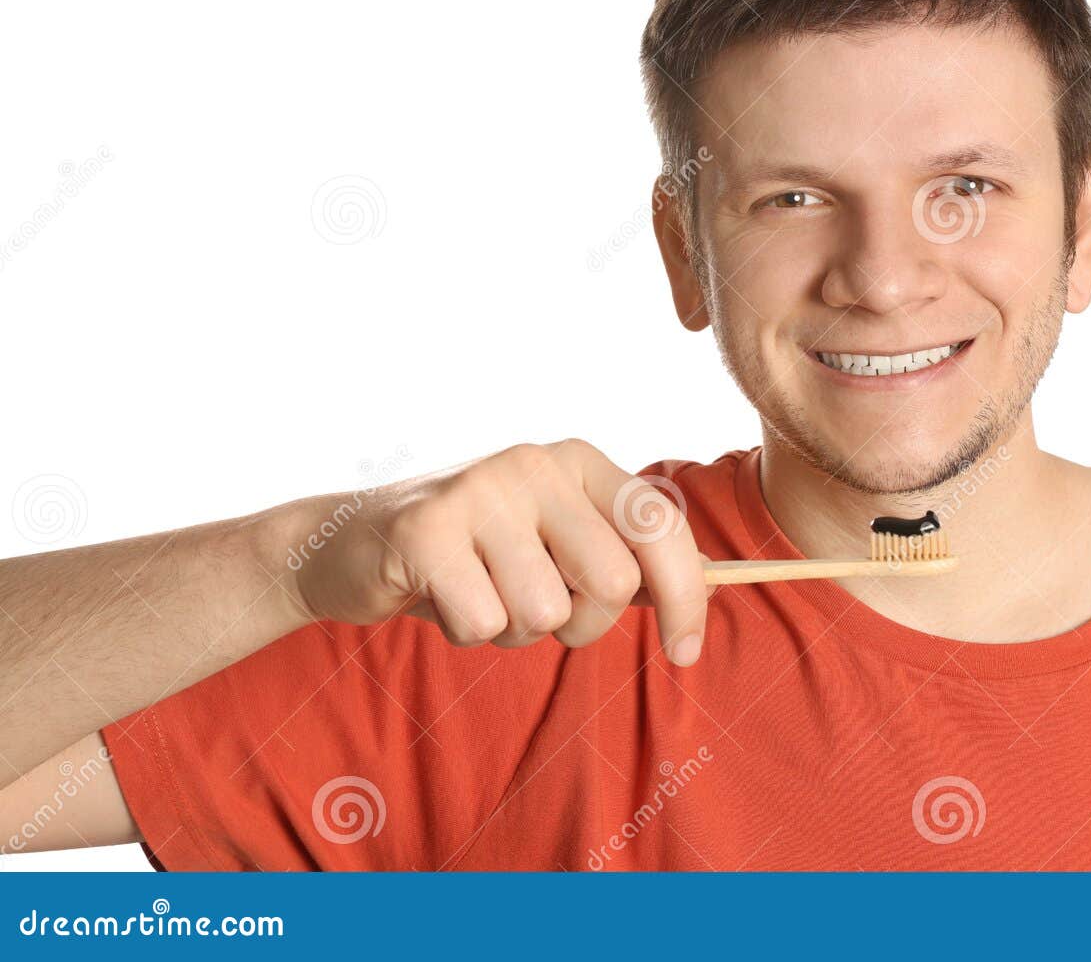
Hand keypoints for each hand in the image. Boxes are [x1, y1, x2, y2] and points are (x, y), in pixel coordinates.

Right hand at [289, 440, 706, 664]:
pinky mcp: (425, 529)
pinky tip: (440, 597)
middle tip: (536, 607)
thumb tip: (714, 581)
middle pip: (613, 582)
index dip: (687, 596)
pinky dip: (466, 631)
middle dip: (582, 623)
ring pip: (546, 612)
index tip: (685, 652)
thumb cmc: (476, 555)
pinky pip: (484, 623)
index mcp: (580, 461)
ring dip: (516, 630)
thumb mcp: (558, 543)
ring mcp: (479, 490)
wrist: (354, 546)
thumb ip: (627, 557)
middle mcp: (536, 464)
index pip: (661, 527)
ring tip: (481, 595)